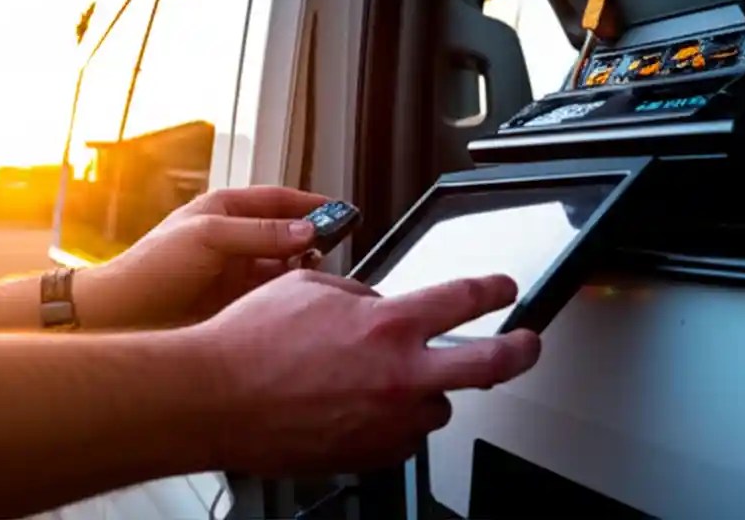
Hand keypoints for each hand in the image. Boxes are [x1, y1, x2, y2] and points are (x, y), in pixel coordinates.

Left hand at [74, 186, 328, 328]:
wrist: (118, 318)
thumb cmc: (149, 269)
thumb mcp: (208, 237)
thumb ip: (259, 233)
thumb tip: (305, 231)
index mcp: (222, 211)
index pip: (277, 200)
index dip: (311, 205)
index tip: (342, 212)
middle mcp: (232, 240)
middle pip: (285, 235)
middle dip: (311, 240)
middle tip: (336, 248)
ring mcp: (233, 273)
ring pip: (282, 268)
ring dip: (301, 272)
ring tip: (316, 280)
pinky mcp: (233, 305)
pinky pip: (270, 297)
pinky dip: (287, 297)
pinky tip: (297, 303)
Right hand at [193, 271, 540, 474]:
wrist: (216, 398)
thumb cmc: (250, 342)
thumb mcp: (308, 289)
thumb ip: (358, 296)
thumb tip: (379, 304)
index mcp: (387, 324)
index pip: (463, 300)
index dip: (493, 291)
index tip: (503, 290)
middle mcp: (399, 375)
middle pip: (490, 365)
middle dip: (520, 352)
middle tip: (529, 345)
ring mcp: (389, 421)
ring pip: (437, 408)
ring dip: (425, 392)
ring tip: (387, 383)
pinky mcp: (371, 455)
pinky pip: (402, 438)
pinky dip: (394, 423)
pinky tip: (359, 408)